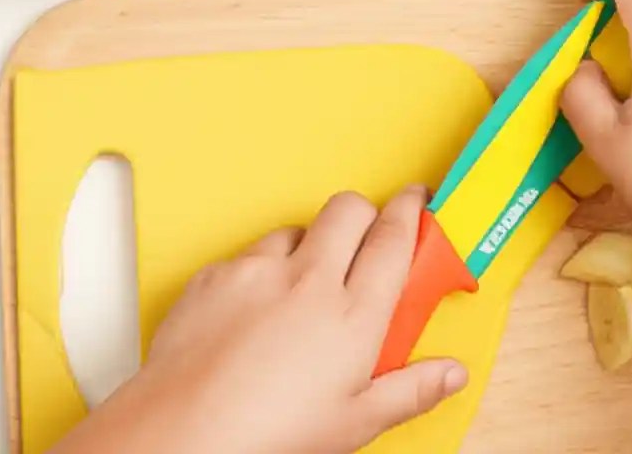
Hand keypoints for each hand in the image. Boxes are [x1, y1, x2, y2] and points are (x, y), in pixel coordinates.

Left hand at [52, 186, 467, 453]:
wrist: (180, 436)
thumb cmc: (265, 435)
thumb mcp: (355, 423)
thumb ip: (410, 390)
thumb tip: (450, 374)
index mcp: (354, 314)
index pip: (394, 237)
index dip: (409, 210)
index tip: (415, 201)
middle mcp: (309, 281)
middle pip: (348, 209)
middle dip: (365, 212)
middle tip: (368, 237)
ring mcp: (258, 272)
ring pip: (297, 226)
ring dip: (311, 243)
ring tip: (307, 285)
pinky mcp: (215, 275)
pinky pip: (248, 253)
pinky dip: (262, 268)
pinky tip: (258, 306)